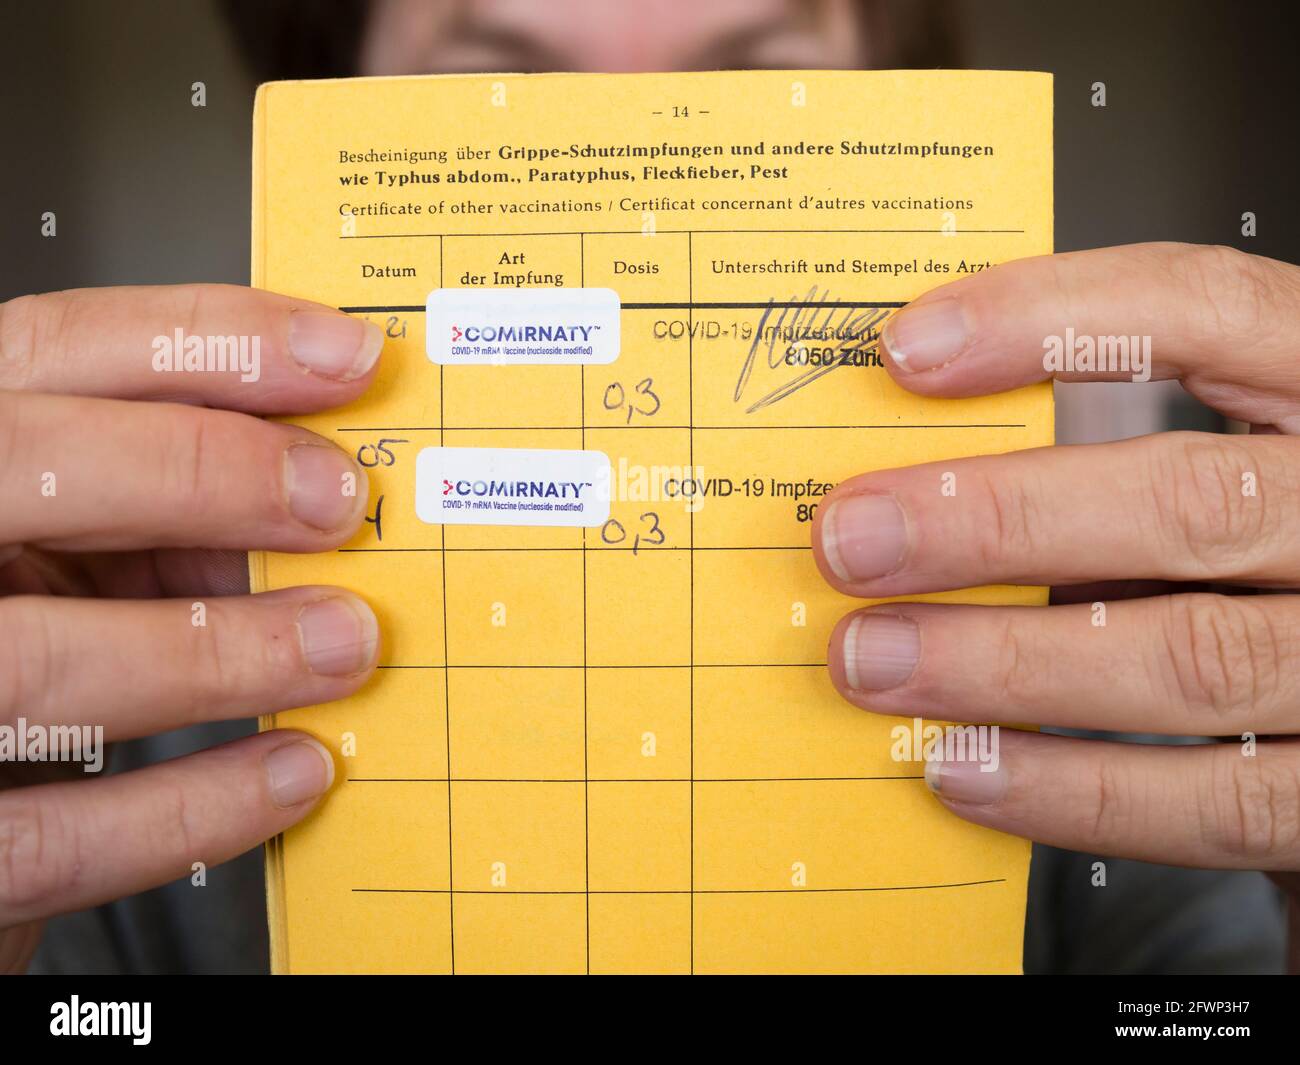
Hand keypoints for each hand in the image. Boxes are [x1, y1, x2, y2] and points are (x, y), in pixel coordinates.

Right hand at [0, 284, 383, 971]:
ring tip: (342, 645)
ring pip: (34, 661)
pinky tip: (293, 770)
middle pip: (25, 459)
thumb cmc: (27, 646)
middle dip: (203, 470)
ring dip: (219, 652)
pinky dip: (192, 808)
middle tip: (341, 503)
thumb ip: (166, 515)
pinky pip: (53, 836)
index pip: (54, 348)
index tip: (346, 356)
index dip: (210, 339)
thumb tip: (315, 498)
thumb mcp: (79, 548)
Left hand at [811, 242, 1299, 967]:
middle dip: (994, 521)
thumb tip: (923, 478)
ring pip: (1192, 657)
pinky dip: (1074, 788)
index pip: (1213, 314)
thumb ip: (1129, 464)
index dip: (1056, 320)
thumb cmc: (1280, 564)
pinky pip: (1214, 799)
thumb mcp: (1242, 475)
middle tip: (855, 538)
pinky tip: (965, 766)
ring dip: (1004, 663)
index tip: (911, 349)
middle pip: (1189, 501)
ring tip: (875, 659)